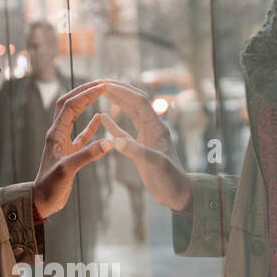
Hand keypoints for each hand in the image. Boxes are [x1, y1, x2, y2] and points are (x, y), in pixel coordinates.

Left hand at [32, 81, 112, 219]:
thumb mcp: (68, 170)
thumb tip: (110, 142)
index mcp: (55, 134)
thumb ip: (88, 155)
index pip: (70, 106)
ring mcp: (63, 143)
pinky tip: (100, 118)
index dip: (85, 94)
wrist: (42, 201)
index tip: (102, 86)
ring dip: (86, 103)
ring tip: (100, 93)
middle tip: (100, 83)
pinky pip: (81, 134)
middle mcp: (57, 134)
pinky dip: (90, 124)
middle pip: (68, 105)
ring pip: (74, 116)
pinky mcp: (69, 153)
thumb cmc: (50, 186)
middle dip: (83, 92)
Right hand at [97, 83, 192, 213]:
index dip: (122, 90)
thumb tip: (116, 141)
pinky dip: (113, 123)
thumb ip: (136, 151)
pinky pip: (124, 131)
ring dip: (117, 101)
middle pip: (135, 102)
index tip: (105, 83)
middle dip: (119, 90)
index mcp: (156, 127)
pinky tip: (103, 116)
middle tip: (100, 82)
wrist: (176, 194)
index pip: (139, 101)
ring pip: (130, 113)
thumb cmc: (170, 179)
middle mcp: (152, 128)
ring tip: (101, 92)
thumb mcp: (154, 164)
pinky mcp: (140, 148)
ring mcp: (145, 137)